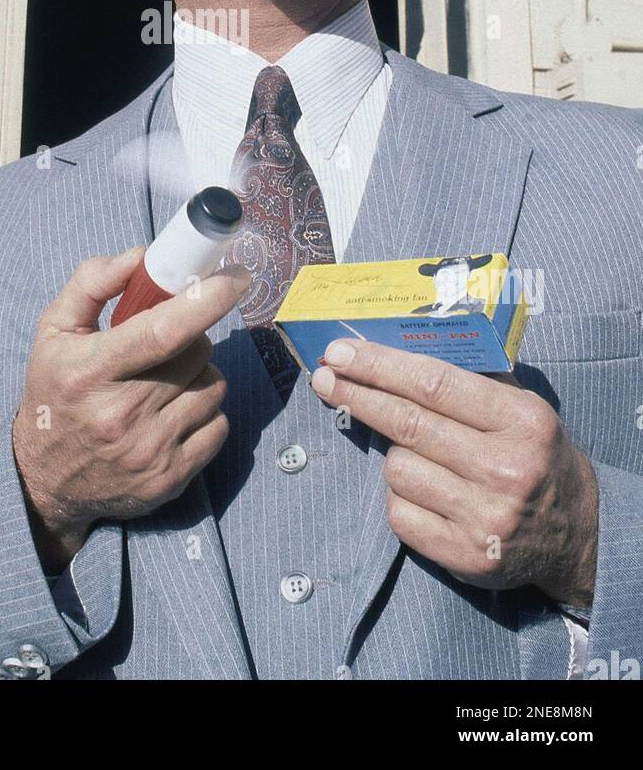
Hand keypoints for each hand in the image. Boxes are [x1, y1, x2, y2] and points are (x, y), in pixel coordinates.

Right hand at [12, 247, 249, 565]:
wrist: (44, 480)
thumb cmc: (54, 391)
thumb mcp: (54, 330)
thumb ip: (92, 282)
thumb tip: (142, 256)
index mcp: (91, 371)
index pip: (163, 331)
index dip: (206, 300)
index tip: (235, 277)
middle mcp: (121, 414)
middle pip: (197, 353)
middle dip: (192, 336)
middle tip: (167, 343)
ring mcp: (149, 450)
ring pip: (214, 387)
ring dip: (199, 375)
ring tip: (166, 381)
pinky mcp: (171, 478)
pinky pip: (219, 426)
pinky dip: (204, 412)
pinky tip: (173, 413)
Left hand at [310, 340, 598, 607]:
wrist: (577, 535)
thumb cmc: (536, 455)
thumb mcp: (523, 408)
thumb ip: (471, 379)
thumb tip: (395, 346)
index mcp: (522, 421)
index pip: (435, 383)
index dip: (380, 365)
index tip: (342, 351)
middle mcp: (505, 468)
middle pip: (407, 422)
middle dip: (358, 394)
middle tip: (325, 377)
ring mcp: (484, 517)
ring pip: (397, 468)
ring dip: (394, 455)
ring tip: (423, 457)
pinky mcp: (464, 555)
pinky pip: (399, 513)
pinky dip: (400, 497)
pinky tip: (426, 494)